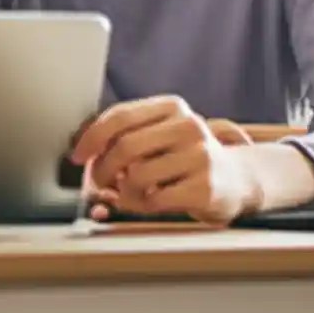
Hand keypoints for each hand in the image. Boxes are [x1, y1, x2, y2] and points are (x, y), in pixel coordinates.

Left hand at [71, 96, 262, 224]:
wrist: (237, 180)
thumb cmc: (184, 158)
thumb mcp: (160, 135)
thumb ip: (125, 136)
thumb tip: (83, 155)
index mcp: (173, 107)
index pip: (120, 116)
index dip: (91, 138)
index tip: (76, 156)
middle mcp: (189, 126)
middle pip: (124, 147)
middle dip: (101, 169)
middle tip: (98, 182)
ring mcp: (200, 156)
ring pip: (136, 175)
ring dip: (123, 191)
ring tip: (131, 192)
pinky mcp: (205, 187)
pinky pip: (153, 200)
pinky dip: (142, 205)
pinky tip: (151, 201)